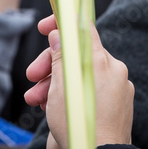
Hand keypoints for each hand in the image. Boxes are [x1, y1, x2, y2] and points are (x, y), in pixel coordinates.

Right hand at [25, 15, 133, 148]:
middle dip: (50, 64)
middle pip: (77, 56)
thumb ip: (60, 57)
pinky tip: (52, 108)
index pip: (83, 29)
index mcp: (102, 61)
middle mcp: (113, 72)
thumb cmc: (80, 123)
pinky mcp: (114, 108)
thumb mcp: (60, 86)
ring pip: (80, 77)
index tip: (44, 28)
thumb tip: (59, 35)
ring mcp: (115, 91)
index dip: (62, 25)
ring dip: (54, 84)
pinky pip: (90, 93)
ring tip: (35, 100)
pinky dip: (70, 97)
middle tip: (32, 74)